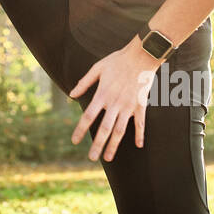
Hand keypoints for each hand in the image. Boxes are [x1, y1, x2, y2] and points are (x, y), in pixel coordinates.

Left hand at [68, 41, 161, 159]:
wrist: (142, 55)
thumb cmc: (118, 60)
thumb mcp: (97, 68)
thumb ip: (84, 82)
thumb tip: (71, 94)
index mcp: (102, 94)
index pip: (88, 116)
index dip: (81, 129)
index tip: (75, 141)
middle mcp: (115, 103)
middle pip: (104, 128)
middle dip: (97, 145)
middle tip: (91, 158)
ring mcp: (129, 106)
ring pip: (120, 130)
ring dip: (114, 145)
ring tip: (108, 158)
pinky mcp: (141, 105)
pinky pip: (140, 123)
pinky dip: (139, 135)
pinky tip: (138, 145)